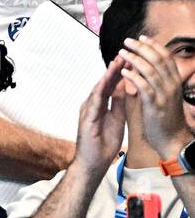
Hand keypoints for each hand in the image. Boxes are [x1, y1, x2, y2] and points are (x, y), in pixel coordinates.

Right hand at [72, 54, 128, 178]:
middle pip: (104, 84)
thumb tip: (125, 89)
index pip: (111, 86)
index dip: (120, 73)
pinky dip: (100, 90)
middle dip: (114, 69)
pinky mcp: (87, 118)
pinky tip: (106, 82)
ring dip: (107, 76)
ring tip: (116, 63)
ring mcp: (88, 110)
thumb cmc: (103, 144)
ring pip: (98, 89)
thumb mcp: (117, 120)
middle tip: (124, 55)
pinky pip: (95, 102)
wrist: (93, 162)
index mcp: (100, 106)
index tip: (130, 61)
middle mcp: (92, 105)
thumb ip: (119, 105)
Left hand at [117, 35, 191, 158]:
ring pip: (150, 70)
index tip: (142, 37)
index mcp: (175, 81)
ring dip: (135, 59)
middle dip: (142, 48)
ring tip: (122, 52)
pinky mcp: (155, 105)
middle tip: (127, 41)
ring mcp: (164, 94)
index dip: (154, 45)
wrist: (173, 139)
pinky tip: (124, 71)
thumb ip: (161, 81)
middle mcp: (172, 85)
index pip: (166, 57)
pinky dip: (134, 77)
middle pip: (158, 60)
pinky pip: (144, 87)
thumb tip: (152, 67)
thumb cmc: (167, 117)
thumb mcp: (167, 95)